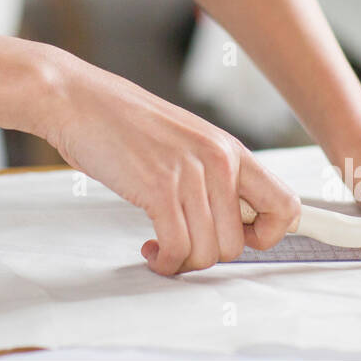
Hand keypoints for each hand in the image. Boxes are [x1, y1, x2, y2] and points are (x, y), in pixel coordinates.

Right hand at [34, 49, 300, 274]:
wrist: (76, 99)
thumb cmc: (120, 121)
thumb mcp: (182, 140)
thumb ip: (210, 173)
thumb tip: (230, 219)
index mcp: (229, 148)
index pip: (285, 205)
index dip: (268, 235)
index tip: (242, 241)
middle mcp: (218, 160)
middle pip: (239, 243)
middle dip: (208, 254)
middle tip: (183, 244)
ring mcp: (190, 174)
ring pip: (208, 252)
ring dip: (182, 262)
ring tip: (162, 247)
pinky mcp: (159, 188)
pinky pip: (177, 249)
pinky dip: (164, 261)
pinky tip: (151, 250)